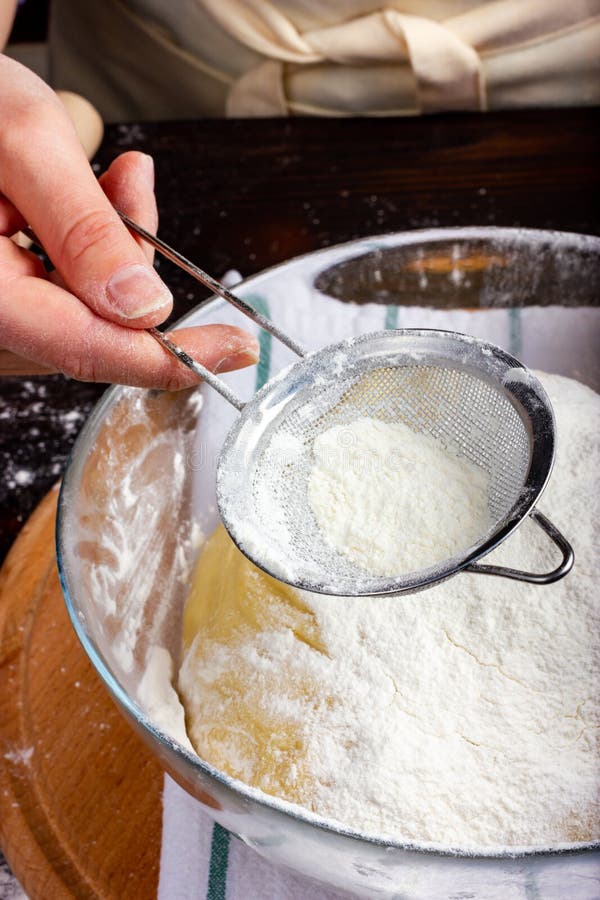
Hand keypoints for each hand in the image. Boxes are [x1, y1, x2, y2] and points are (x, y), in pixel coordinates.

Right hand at [0, 55, 258, 388]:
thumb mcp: (25, 142)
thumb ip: (84, 226)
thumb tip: (143, 306)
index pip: (86, 347)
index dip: (168, 355)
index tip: (234, 348)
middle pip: (91, 329)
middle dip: (134, 265)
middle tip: (131, 186)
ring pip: (87, 312)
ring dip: (117, 250)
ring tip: (111, 178)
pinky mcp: (8, 294)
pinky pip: (68, 294)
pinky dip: (96, 251)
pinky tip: (94, 198)